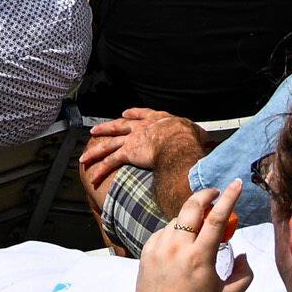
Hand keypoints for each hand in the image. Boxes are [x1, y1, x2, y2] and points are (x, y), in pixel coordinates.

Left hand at [80, 108, 205, 199]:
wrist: (178, 143)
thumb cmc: (189, 138)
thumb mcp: (196, 132)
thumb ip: (197, 134)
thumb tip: (207, 137)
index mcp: (158, 119)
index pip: (142, 114)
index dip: (133, 114)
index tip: (125, 114)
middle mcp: (141, 126)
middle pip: (119, 126)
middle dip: (106, 129)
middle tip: (95, 130)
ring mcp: (133, 138)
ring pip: (109, 144)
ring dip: (95, 152)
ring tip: (84, 158)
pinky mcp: (128, 152)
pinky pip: (111, 162)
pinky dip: (100, 169)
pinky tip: (92, 176)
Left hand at [135, 188, 247, 291]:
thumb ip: (244, 275)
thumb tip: (243, 254)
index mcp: (200, 256)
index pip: (217, 217)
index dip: (229, 197)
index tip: (236, 183)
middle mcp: (178, 245)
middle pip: (192, 206)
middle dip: (206, 194)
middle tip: (215, 194)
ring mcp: (160, 245)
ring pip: (178, 218)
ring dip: (191, 216)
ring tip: (198, 228)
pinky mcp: (147, 248)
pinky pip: (165, 230)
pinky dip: (176, 231)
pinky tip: (180, 244)